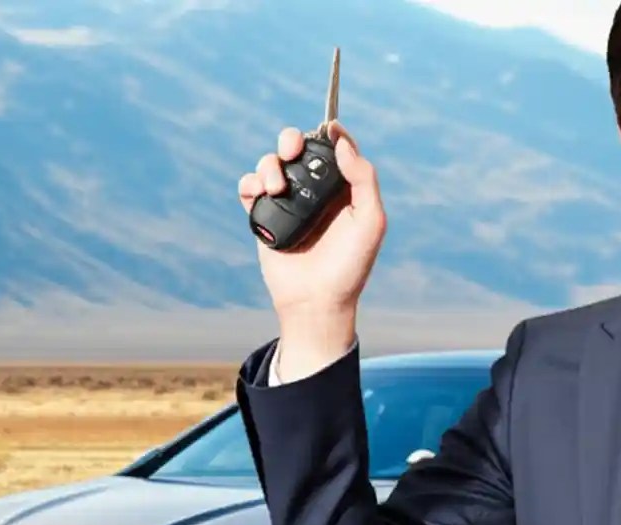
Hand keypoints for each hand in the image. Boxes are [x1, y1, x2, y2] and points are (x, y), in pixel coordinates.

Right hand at [238, 120, 386, 322]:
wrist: (316, 302)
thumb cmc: (350, 266)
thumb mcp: (371, 221)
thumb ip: (364, 178)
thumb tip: (342, 142)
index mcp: (343, 189)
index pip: (335, 148)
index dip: (331, 133)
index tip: (327, 127)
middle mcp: (314, 192)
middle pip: (298, 149)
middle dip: (291, 139)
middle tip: (292, 149)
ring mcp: (288, 203)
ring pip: (271, 164)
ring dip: (269, 164)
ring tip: (275, 187)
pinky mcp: (264, 218)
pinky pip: (249, 189)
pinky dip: (249, 183)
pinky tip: (258, 193)